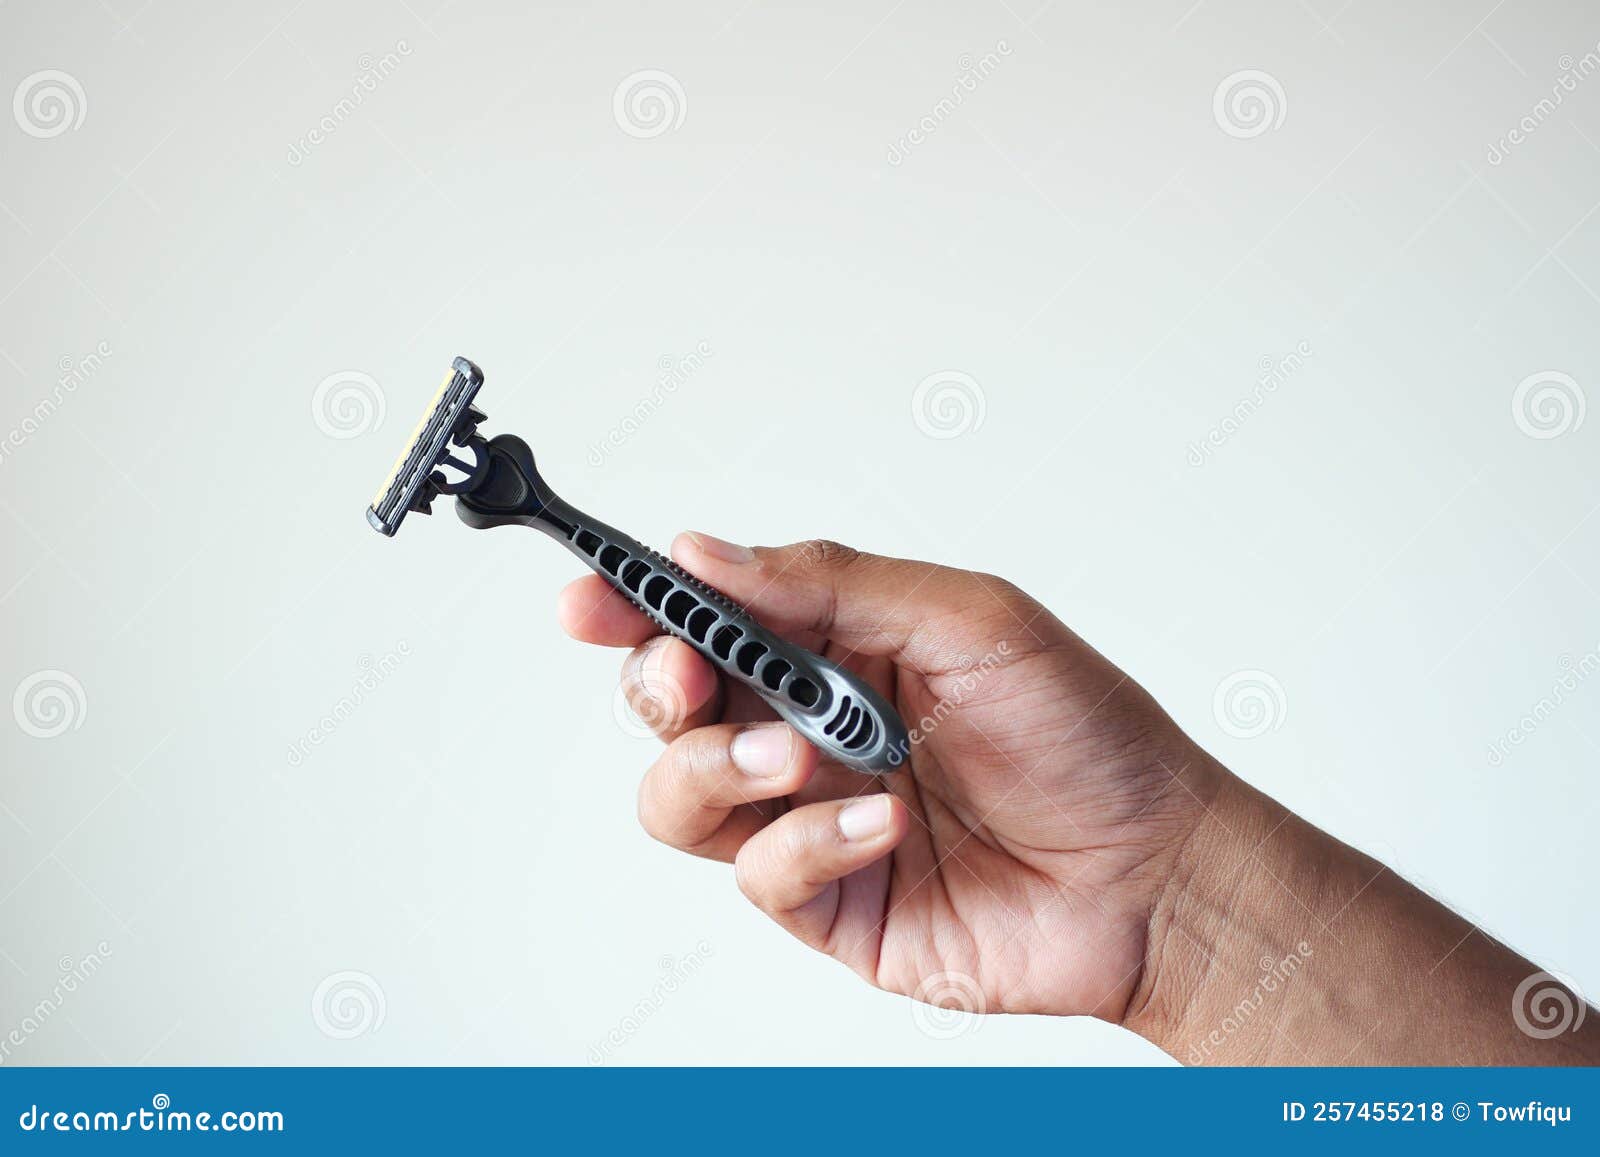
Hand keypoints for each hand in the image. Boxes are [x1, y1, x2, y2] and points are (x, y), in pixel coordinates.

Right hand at [557, 534, 1222, 1023]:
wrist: (1154, 871)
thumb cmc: (1084, 734)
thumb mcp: (970, 620)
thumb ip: (835, 584)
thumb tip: (708, 556)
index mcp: (836, 646)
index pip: (709, 618)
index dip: (636, 605)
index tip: (590, 596)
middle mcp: (807, 730)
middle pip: (670, 705)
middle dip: (658, 685)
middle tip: (691, 675)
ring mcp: (809, 819)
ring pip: (680, 796)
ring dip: (717, 769)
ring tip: (798, 759)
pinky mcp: (828, 901)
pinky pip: (758, 875)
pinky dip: (804, 845)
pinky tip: (879, 828)